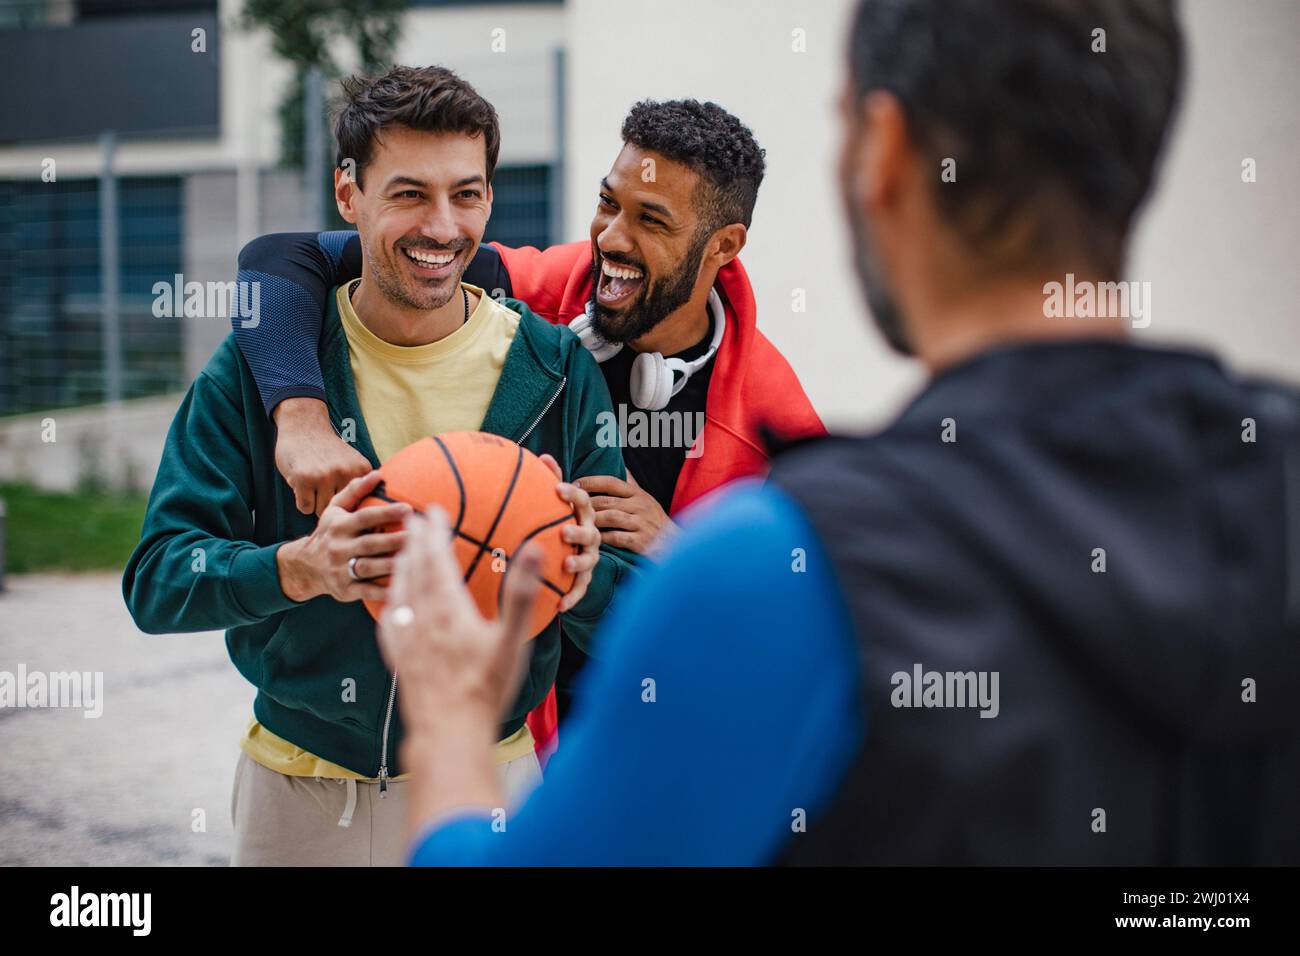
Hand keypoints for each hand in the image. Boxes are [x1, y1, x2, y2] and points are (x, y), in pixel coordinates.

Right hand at [273, 397, 372, 515]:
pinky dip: (301, 501)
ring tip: (313, 485)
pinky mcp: (303, 479)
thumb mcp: (353, 462)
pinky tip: (302, 484)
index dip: (349, 505)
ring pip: (321, 511)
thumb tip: (366, 518)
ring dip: (315, 503)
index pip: (360, 505)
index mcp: (362, 470)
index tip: (343, 499)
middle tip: (323, 489)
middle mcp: (345, 473)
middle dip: (330, 505)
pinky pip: (305, 508)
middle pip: (340, 511)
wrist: (304, 426)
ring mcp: (324, 476)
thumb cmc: (327, 450)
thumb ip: (361, 485)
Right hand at [276, 471, 410, 602]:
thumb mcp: (336, 509)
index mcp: (340, 526)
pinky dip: (384, 591)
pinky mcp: (345, 590)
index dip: (386, 513)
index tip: (408, 509)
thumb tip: (377, 473)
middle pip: (370, 544)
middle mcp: (339, 547)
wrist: (306, 566)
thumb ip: (355, 490)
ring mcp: (340, 570)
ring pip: (368, 568)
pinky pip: (366, 591)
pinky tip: (403, 585)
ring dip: (392, 565)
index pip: (364, 518)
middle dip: (394, 540)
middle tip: (420, 536)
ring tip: (416, 559)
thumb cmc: (330, 532)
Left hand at [377, 508, 543, 735]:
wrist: (448, 732)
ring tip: (402, 550)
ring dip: (400, 565)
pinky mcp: (399, 659)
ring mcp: (406, 639)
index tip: (433, 509)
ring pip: (398, 591)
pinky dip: (390, 601)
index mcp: (449, 609)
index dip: (434, 531)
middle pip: (414, 569)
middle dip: (414, 540)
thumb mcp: (511, 641)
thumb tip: (532, 551)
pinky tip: (391, 604)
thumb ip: (519, 594)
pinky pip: (389, 620)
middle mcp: (422, 618)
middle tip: (411, 518)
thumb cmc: (485, 689)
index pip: (438, 559)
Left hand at [536, 454, 599, 612]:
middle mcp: (590, 535)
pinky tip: (560, 607)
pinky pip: (579, 589)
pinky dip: (572, 597)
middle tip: (564, 531)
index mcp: (583, 515)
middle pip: (590, 533)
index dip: (573, 495)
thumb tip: (544, 455)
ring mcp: (589, 558)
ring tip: (566, 565)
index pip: (582, 501)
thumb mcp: (557, 502)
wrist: (567, 550)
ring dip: (578, 564)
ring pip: (588, 562)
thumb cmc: (560, 519)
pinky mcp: (583, 579)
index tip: (558, 489)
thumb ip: (552, 479)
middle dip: (578, 532)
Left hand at [574, 470, 676, 554]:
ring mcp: (642, 523)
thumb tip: (620, 466)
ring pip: (610, 517)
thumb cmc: (655, 522)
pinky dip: (603, 538)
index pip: (610, 482)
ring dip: (591, 520)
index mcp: (638, 494)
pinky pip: (617, 537)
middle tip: (566, 505)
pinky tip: (591, 540)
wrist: (676, 545)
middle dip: (584, 502)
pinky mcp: (642, 541)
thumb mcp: (646, 499)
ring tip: (575, 522)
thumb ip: (631, 484)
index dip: (590, 482)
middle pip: (606, 500)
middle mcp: (640, 505)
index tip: (573, 484)